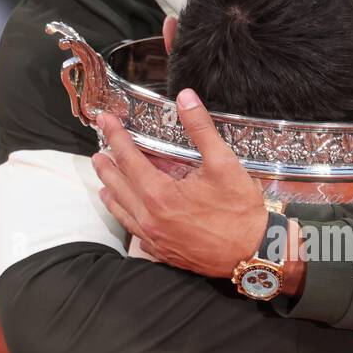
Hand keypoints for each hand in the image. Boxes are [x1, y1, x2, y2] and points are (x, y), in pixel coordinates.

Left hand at [91, 88, 267, 279]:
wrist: (253, 254)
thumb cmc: (240, 211)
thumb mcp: (223, 163)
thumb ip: (200, 129)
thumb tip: (186, 98)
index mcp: (160, 195)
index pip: (128, 158)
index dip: (115, 136)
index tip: (105, 121)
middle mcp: (150, 219)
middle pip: (117, 186)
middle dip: (106, 165)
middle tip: (99, 150)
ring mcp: (154, 238)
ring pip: (122, 212)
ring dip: (111, 192)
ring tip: (104, 180)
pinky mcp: (163, 252)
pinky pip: (134, 232)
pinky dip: (126, 216)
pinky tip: (129, 212)